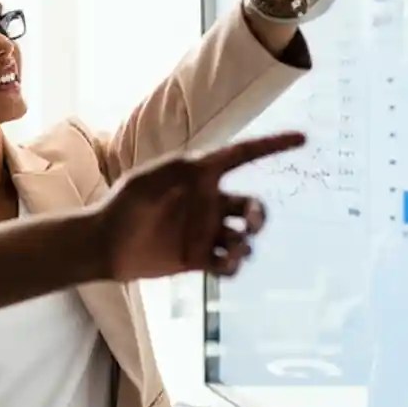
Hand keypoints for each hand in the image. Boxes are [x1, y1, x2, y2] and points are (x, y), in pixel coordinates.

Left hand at [97, 131, 306, 279]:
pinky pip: (229, 264)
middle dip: (260, 215)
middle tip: (251, 223)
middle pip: (252, 206)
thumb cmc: (123, 206)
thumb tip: (206, 162)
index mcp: (200, 176)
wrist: (106, 245)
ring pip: (244, 239)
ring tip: (230, 251)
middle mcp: (208, 203)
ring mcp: (206, 232)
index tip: (301, 139)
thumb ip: (174, 171)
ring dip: (245, 245)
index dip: (272, 146)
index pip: (242, 156)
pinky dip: (233, 266)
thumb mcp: (145, 181)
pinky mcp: (200, 258)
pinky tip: (222, 266)